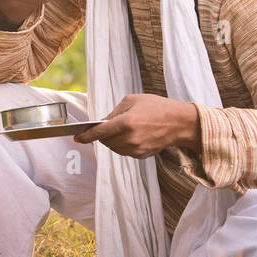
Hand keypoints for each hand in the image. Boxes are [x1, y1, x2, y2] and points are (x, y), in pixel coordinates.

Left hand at [73, 94, 199, 158]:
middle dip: (101, 135)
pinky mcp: (141, 155)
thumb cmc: (157, 107)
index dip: (86, 136)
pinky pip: (124, 151)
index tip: (77, 138)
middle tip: (105, 127)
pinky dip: (122, 145)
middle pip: (105, 141)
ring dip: (111, 140)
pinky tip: (130, 135)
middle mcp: (130, 138)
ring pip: (113, 148)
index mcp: (126, 123)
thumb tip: (102, 122)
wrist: (180, 123)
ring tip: (121, 129)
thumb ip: (114, 112)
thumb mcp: (133, 100)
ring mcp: (136, 149)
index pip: (100, 133)